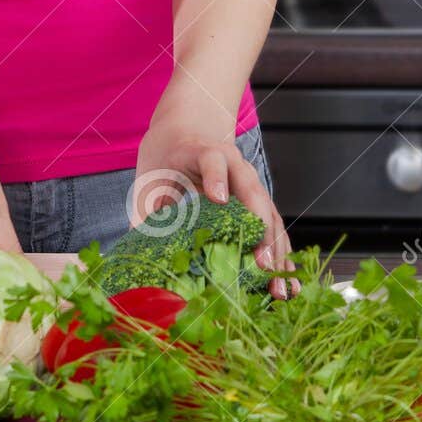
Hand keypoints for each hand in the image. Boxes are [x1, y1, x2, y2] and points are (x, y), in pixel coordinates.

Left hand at [134, 112, 299, 298]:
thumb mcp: (151, 177)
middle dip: (260, 230)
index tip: (217, 199)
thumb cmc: (166, 158)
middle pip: (253, 194)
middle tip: (262, 264)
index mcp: (205, 151)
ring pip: (271, 215)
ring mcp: (252, 184)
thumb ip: (146, 211)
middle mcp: (236, 166)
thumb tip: (135, 259)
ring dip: (278, 252)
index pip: (213, 160)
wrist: (187, 132)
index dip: (215, 177)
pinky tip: (286, 283)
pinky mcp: (259, 203)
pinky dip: (282, 254)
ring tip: (279, 288)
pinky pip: (274, 228)